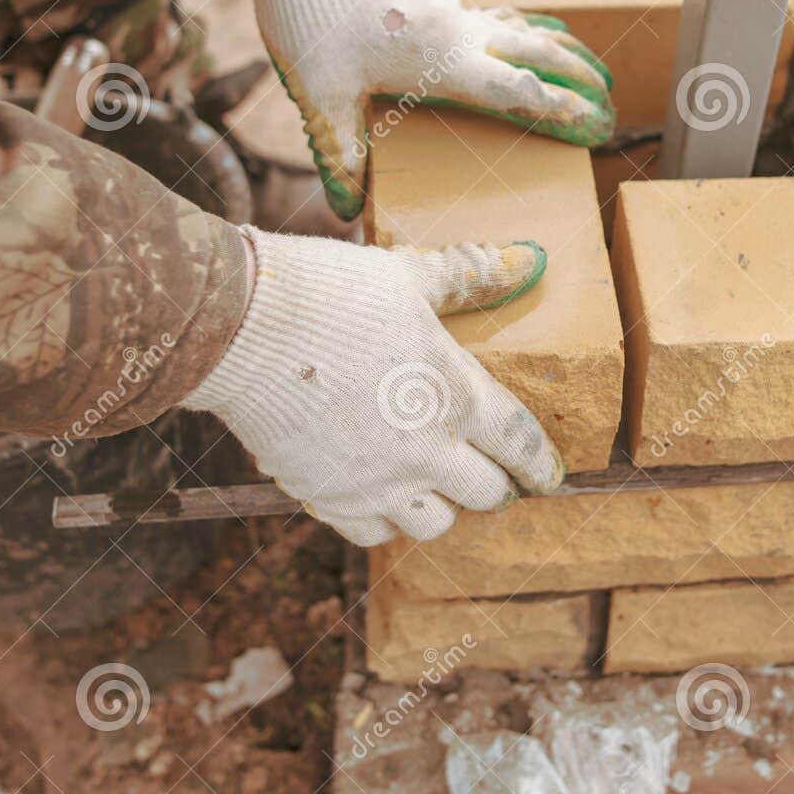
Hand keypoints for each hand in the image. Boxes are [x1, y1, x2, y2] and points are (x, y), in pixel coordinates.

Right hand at [182, 227, 563, 544]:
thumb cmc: (332, 293)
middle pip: (487, 495)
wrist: (245, 328)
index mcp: (458, 396)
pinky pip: (373, 533)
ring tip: (428, 481)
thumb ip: (471, 276)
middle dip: (494, 484)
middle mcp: (428, 452)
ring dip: (440, 506)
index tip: (548, 475)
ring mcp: (377, 482)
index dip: (540, 463)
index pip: (521, 444)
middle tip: (484, 471)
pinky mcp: (329, 498)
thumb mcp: (409, 275)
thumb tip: (531, 260)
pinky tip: (375, 490)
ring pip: (434, 524)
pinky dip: (382, 519)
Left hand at [234, 0, 614, 218]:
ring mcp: (448, 9)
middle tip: (610, 99)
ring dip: (559, 47)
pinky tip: (520, 32)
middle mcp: (457, 32)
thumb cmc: (308, 25)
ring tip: (590, 64)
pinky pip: (492, 14)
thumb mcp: (320, 101)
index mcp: (444, 60)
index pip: (518, 88)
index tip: (593, 123)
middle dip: (579, 76)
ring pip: (520, 26)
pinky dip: (521, 26)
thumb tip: (348, 215)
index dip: (559, 107)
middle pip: (537, 50)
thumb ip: (340, 158)